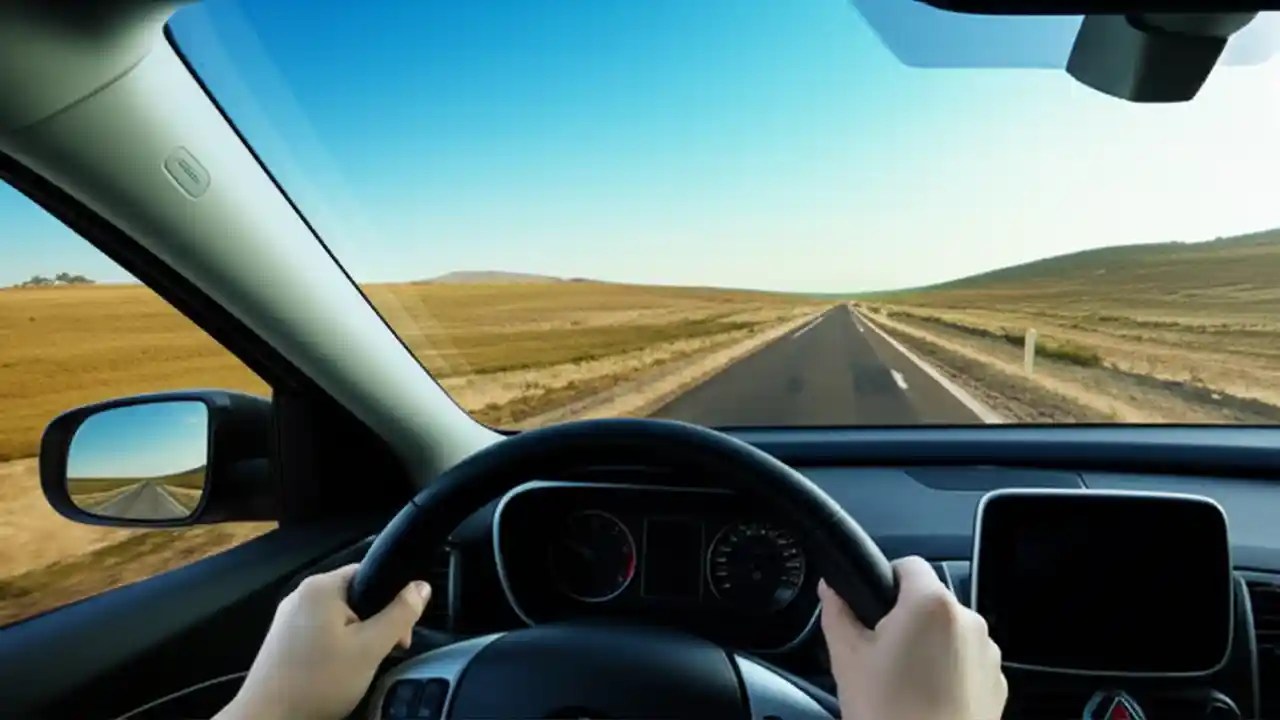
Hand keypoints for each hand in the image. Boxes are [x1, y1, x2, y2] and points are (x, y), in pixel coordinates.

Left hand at [216, 564, 430, 719]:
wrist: (266, 719)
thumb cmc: (319, 681)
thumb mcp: (370, 648)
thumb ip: (399, 615)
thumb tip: (422, 586)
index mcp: (321, 586)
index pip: (370, 574)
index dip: (393, 601)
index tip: (401, 635)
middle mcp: (301, 594)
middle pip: (355, 597)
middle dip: (375, 624)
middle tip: (384, 655)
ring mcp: (287, 618)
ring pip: (338, 618)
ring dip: (356, 638)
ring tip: (359, 667)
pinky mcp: (282, 640)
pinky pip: (320, 632)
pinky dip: (335, 647)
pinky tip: (336, 671)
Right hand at [819, 556, 1006, 719]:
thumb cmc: (889, 714)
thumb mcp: (847, 659)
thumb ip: (837, 612)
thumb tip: (832, 590)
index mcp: (931, 605)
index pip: (908, 565)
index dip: (884, 580)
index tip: (870, 608)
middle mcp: (968, 622)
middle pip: (929, 601)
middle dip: (905, 619)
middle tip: (879, 653)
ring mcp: (988, 654)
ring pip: (948, 633)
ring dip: (928, 645)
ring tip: (902, 682)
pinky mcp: (996, 683)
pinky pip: (966, 662)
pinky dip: (947, 671)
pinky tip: (925, 698)